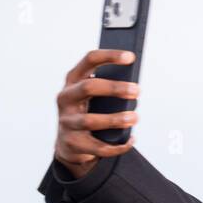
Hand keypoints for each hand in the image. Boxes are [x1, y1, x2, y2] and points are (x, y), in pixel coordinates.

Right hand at [53, 49, 140, 177]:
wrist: (70, 144)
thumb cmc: (88, 112)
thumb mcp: (93, 97)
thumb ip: (108, 89)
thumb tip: (134, 88)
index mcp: (73, 81)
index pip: (89, 60)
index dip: (110, 56)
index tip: (130, 57)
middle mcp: (66, 98)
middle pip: (89, 87)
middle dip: (115, 88)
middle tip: (137, 91)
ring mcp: (67, 122)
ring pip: (91, 120)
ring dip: (116, 119)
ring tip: (134, 117)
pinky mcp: (73, 143)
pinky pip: (99, 147)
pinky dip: (118, 145)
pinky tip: (131, 139)